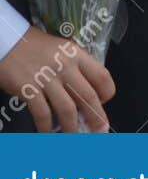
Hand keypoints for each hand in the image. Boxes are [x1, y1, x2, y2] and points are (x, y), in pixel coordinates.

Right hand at [0, 27, 114, 132]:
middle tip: (99, 131)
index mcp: (77, 55)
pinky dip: (46, 127)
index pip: (102, 76)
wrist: (8, 42)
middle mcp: (65, 66)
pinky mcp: (28, 89)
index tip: (104, 103)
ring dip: (73, 127)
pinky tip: (48, 133)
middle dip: (96, 117)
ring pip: (67, 109)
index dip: (107, 93)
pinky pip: (42, 113)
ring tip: (75, 136)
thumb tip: (87, 92)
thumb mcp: (63, 50)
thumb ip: (76, 67)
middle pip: (88, 96)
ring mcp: (46, 78)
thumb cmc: (36, 47)